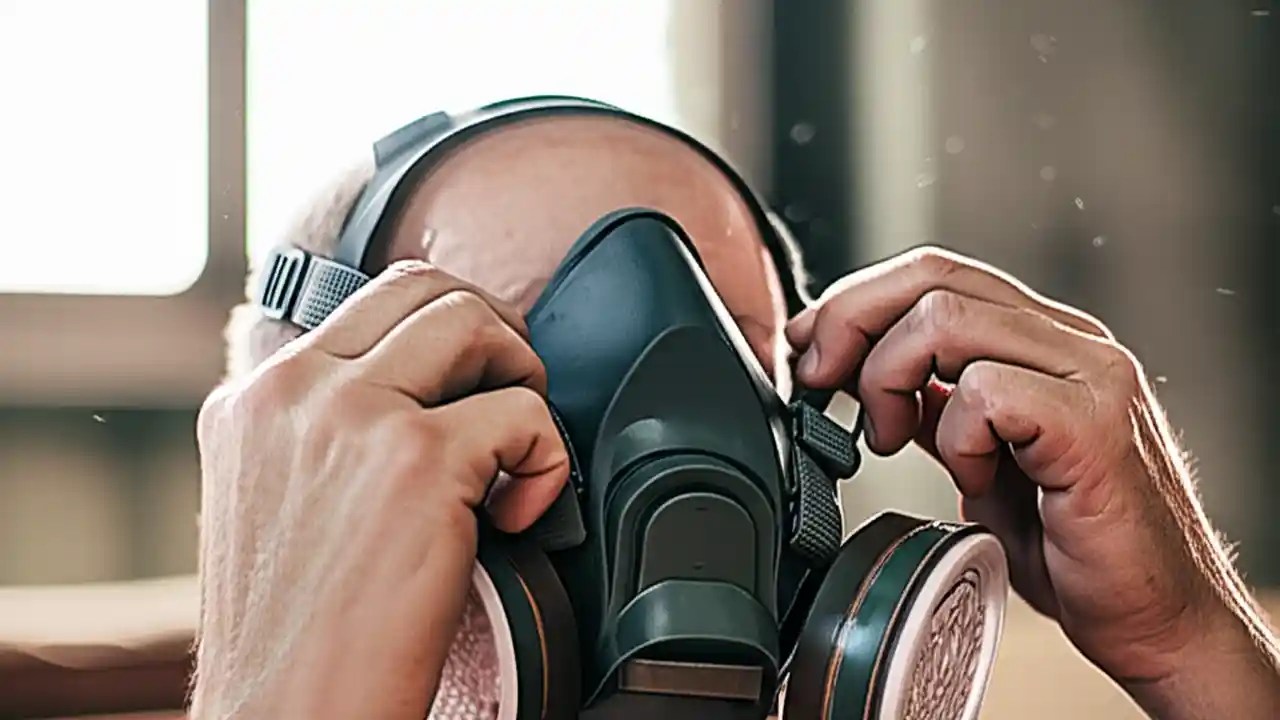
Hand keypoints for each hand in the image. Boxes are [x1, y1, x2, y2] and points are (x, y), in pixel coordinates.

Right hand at [192, 262, 569, 718]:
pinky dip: (547, 460)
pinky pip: (525, 413)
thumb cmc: (295, 637)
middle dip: (492, 330)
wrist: (284, 718)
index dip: (444, 328)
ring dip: (521, 375)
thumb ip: (328, 434)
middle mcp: (293, 392)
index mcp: (254, 400)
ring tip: (515, 450)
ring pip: (474, 321)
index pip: (368, 301)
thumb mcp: (277, 503)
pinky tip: (515, 519)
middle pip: (426, 289)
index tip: (475, 377)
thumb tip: (420, 396)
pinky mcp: (417, 462)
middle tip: (512, 394)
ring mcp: (352, 418)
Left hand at [787, 247, 1279, 717]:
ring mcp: (1091, 376)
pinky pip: (986, 392)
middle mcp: (1072, 343)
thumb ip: (936, 407)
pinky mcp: (1095, 426)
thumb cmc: (1075, 546)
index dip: (855, 302)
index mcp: (1044, 341)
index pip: (935, 275)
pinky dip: (954, 437)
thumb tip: (864, 372)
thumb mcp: (982, 461)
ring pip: (947, 320)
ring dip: (890, 379)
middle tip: (819, 381)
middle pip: (933, 276)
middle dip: (850, 322)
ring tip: (895, 440)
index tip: (808, 348)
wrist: (1156, 618)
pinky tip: (973, 480)